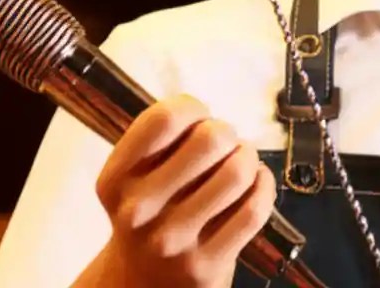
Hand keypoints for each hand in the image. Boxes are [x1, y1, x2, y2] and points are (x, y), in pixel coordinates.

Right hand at [74, 95, 277, 287]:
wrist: (144, 282)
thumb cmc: (151, 211)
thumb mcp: (135, 175)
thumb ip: (164, 139)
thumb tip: (209, 117)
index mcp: (115, 179)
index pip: (165, 118)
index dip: (193, 108)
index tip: (198, 119)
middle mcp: (138, 210)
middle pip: (210, 139)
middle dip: (226, 133)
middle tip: (224, 144)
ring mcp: (172, 241)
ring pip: (237, 172)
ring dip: (248, 158)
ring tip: (240, 163)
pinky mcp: (206, 264)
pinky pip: (254, 209)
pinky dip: (263, 186)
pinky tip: (254, 184)